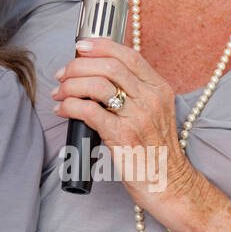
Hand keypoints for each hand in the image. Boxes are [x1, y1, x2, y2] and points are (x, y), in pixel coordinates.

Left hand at [50, 37, 191, 206]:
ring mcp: (139, 117)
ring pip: (96, 85)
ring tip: (59, 93)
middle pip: (108, 66)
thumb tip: (96, 74)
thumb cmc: (155, 150)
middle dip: (77, 66)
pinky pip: (89, 110)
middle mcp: (151, 99)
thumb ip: (133, 91)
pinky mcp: (123, 136)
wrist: (171, 186)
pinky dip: (69, 106)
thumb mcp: (153, 113)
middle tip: (61, 75)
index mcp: (159, 88)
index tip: (80, 47)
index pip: (128, 54)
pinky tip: (62, 110)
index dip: (101, 46)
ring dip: (70, 85)